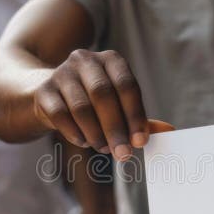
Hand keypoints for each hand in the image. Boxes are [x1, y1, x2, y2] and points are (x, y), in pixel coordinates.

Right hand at [33, 49, 169, 159]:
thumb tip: (169, 130)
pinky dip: (74, 132)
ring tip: (103, 148)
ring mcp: (61, 72)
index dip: (135, 116)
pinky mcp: (43, 90)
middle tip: (123, 154)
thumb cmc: (93, 102)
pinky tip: (83, 141)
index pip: (127, 86)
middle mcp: (85, 59)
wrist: (48, 95)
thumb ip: (140, 118)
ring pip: (81, 107)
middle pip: (103, 95)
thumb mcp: (118, 105)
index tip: (140, 142)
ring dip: (95, 133)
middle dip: (115, 128)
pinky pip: (60, 115)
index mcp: (111, 60)